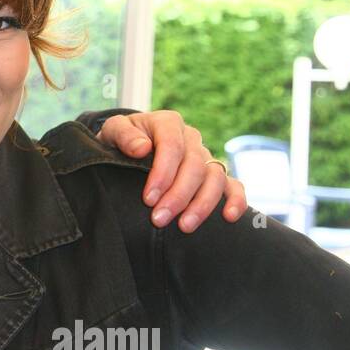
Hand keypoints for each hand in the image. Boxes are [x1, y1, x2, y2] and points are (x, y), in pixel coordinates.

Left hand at [94, 110, 246, 232]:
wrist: (129, 145)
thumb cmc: (122, 139)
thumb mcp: (113, 130)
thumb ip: (123, 135)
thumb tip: (141, 148)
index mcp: (168, 123)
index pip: (172, 145)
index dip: (163, 173)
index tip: (148, 198)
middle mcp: (191, 138)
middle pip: (194, 165)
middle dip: (178, 195)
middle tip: (159, 219)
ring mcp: (205, 156)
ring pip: (215, 177)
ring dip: (202, 203)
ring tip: (185, 226)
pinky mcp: (214, 173)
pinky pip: (232, 184)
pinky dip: (235, 199)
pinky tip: (229, 217)